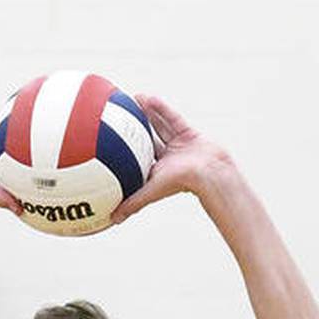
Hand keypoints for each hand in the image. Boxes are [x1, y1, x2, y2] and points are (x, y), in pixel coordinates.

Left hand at [110, 94, 233, 223]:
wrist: (209, 173)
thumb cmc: (181, 183)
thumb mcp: (150, 192)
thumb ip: (132, 204)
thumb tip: (111, 220)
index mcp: (157, 171)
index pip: (137, 161)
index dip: (125, 152)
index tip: (109, 143)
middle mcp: (167, 158)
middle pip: (147, 140)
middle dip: (135, 129)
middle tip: (119, 115)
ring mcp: (179, 145)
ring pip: (160, 127)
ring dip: (147, 114)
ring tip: (133, 99)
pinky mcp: (189, 133)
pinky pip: (173, 118)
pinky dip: (162, 109)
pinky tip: (149, 98)